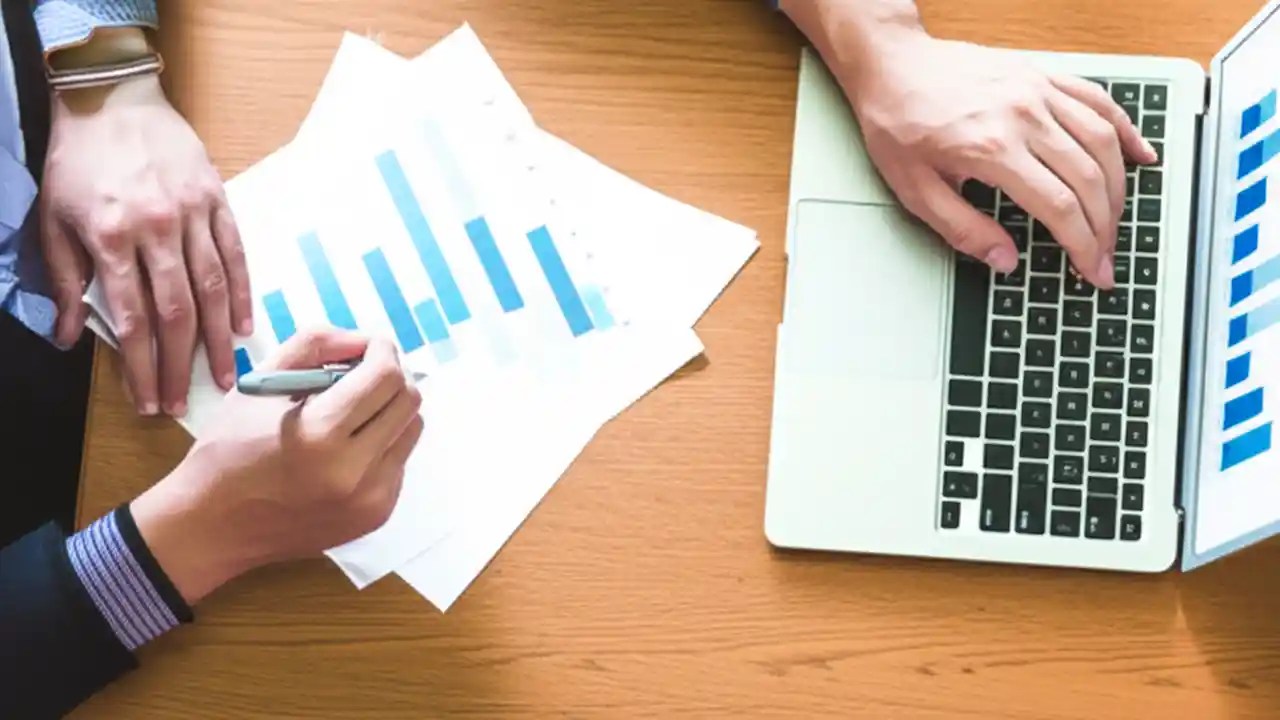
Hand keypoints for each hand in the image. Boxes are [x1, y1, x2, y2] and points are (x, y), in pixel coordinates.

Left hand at [41, 75, 251, 415]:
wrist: (111, 96)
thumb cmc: (77, 159)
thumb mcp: (54, 219)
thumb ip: (64, 280)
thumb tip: (70, 338)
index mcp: (110, 237)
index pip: (132, 318)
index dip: (141, 367)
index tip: (147, 400)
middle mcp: (156, 229)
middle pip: (176, 313)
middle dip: (179, 366)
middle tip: (182, 403)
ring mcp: (192, 214)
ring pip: (212, 289)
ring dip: (217, 341)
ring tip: (226, 378)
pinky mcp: (217, 200)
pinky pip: (235, 255)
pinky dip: (242, 293)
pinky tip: (243, 327)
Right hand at [130, 330, 423, 604]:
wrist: (212, 528)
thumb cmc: (227, 450)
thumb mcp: (259, 384)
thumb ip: (314, 346)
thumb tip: (362, 339)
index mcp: (319, 434)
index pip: (385, 377)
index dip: (382, 350)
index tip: (370, 345)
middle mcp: (353, 472)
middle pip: (409, 401)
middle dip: (390, 376)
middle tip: (362, 373)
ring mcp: (370, 500)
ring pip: (412, 431)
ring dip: (389, 410)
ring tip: (351, 412)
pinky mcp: (376, 516)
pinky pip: (400, 462)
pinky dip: (382, 444)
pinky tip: (345, 449)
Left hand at [799, 6, 1155, 287]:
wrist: (893, 65)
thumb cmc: (898, 125)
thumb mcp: (914, 190)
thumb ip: (962, 230)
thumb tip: (1005, 260)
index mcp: (992, 149)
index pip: (1060, 208)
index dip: (1083, 246)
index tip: (1093, 272)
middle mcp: (1024, 116)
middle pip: (1089, 179)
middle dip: (1105, 228)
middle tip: (1104, 259)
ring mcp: (1038, 91)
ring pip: (1102, 142)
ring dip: (1118, 188)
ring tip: (1114, 223)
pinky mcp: (1043, 76)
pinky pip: (1098, 101)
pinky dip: (1125, 130)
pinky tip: (1139, 156)